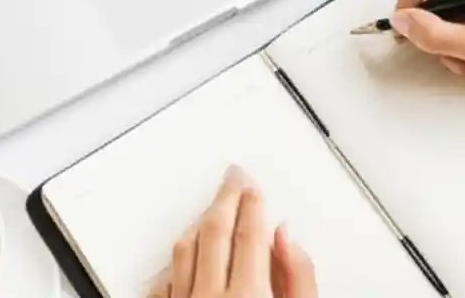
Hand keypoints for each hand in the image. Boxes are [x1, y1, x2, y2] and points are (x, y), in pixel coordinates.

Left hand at [149, 167, 317, 297]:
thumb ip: (299, 279)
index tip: (253, 186)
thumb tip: (287, 239)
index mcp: (249, 295)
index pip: (249, 234)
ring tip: (213, 206)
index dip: (252, 203)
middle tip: (233, 177)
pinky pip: (165, 278)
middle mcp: (210, 297)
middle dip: (225, 197)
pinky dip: (177, 258)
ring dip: (199, 222)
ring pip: (184, 249)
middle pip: (214, 231)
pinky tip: (186, 249)